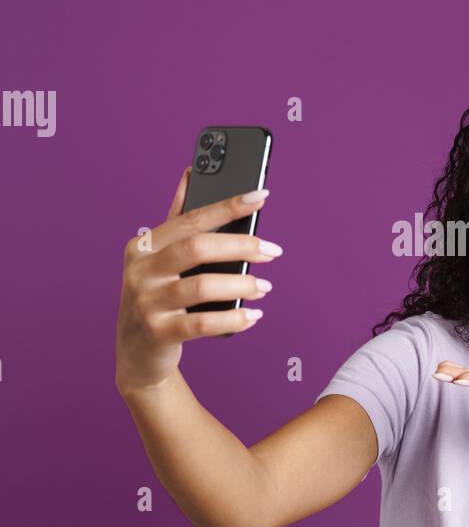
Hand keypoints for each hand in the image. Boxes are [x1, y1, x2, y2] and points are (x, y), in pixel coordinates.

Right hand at [115, 167, 282, 394]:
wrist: (137, 355)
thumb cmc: (155, 298)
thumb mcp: (159, 259)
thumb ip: (177, 218)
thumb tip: (191, 171)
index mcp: (143, 246)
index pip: (191, 218)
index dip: (227, 206)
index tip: (260, 195)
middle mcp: (140, 271)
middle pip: (197, 248)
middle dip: (241, 245)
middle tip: (272, 251)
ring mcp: (146, 303)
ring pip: (201, 286)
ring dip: (241, 284)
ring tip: (264, 286)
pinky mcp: (158, 334)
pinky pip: (202, 324)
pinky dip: (233, 317)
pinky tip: (253, 315)